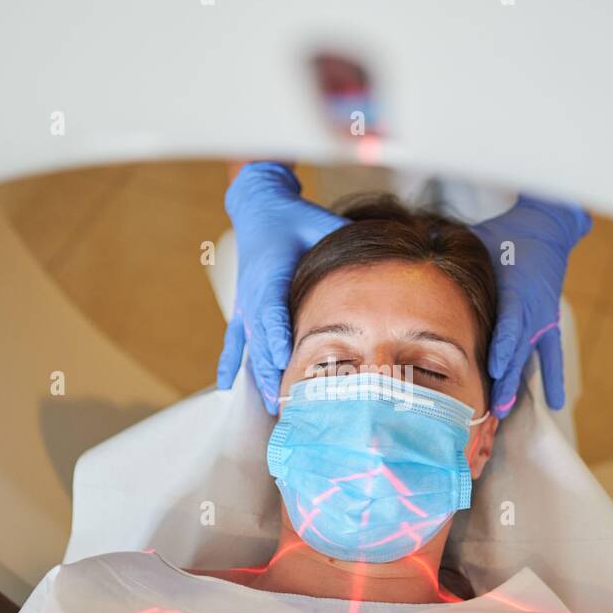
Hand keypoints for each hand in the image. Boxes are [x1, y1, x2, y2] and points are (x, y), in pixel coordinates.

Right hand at [217, 162, 348, 413]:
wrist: (262, 208)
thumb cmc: (298, 219)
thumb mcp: (323, 225)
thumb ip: (346, 244)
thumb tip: (386, 256)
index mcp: (271, 273)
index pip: (272, 310)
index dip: (278, 335)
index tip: (286, 359)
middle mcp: (254, 293)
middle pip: (261, 338)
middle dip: (272, 370)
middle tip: (284, 400)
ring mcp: (245, 304)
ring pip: (251, 346)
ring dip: (259, 376)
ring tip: (270, 404)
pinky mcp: (243, 309)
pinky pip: (233, 341)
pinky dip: (227, 364)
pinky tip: (226, 387)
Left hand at [471, 195, 591, 415]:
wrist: (545, 228)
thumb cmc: (503, 236)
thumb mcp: (479, 243)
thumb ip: (453, 258)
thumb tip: (416, 256)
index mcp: (515, 289)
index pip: (510, 323)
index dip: (503, 347)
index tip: (494, 369)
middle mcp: (531, 309)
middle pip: (516, 350)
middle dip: (504, 379)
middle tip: (492, 409)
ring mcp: (542, 320)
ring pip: (527, 358)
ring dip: (516, 385)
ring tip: (504, 412)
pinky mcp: (549, 324)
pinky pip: (552, 355)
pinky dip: (553, 378)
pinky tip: (555, 404)